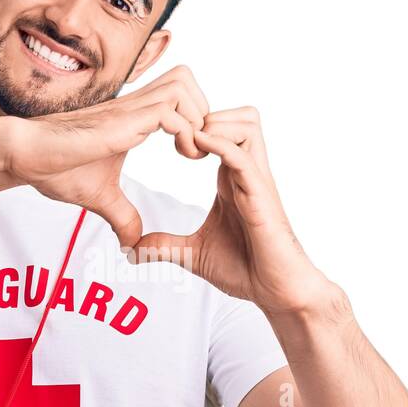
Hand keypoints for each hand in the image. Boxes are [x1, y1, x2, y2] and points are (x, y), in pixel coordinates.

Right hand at [0, 65, 209, 248]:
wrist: (25, 157)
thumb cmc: (56, 168)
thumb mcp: (101, 197)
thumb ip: (123, 216)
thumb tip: (132, 243)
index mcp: (134, 117)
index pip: (179, 93)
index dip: (195, 117)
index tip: (193, 152)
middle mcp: (134, 106)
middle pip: (186, 77)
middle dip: (203, 111)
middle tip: (197, 147)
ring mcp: (129, 110)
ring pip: (184, 85)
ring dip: (197, 118)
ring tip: (190, 152)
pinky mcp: (122, 121)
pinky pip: (171, 112)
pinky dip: (185, 132)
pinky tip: (179, 155)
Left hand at [129, 106, 333, 314]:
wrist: (275, 291)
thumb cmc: (245, 269)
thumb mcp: (193, 254)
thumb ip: (165, 246)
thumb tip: (132, 250)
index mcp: (230, 179)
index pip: (220, 130)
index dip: (194, 126)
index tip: (169, 144)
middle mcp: (245, 173)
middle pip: (239, 115)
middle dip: (208, 115)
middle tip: (181, 138)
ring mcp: (255, 181)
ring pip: (248, 123)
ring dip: (217, 124)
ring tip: (191, 146)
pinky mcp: (261, 194)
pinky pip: (243, 155)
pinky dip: (221, 145)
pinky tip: (198, 149)